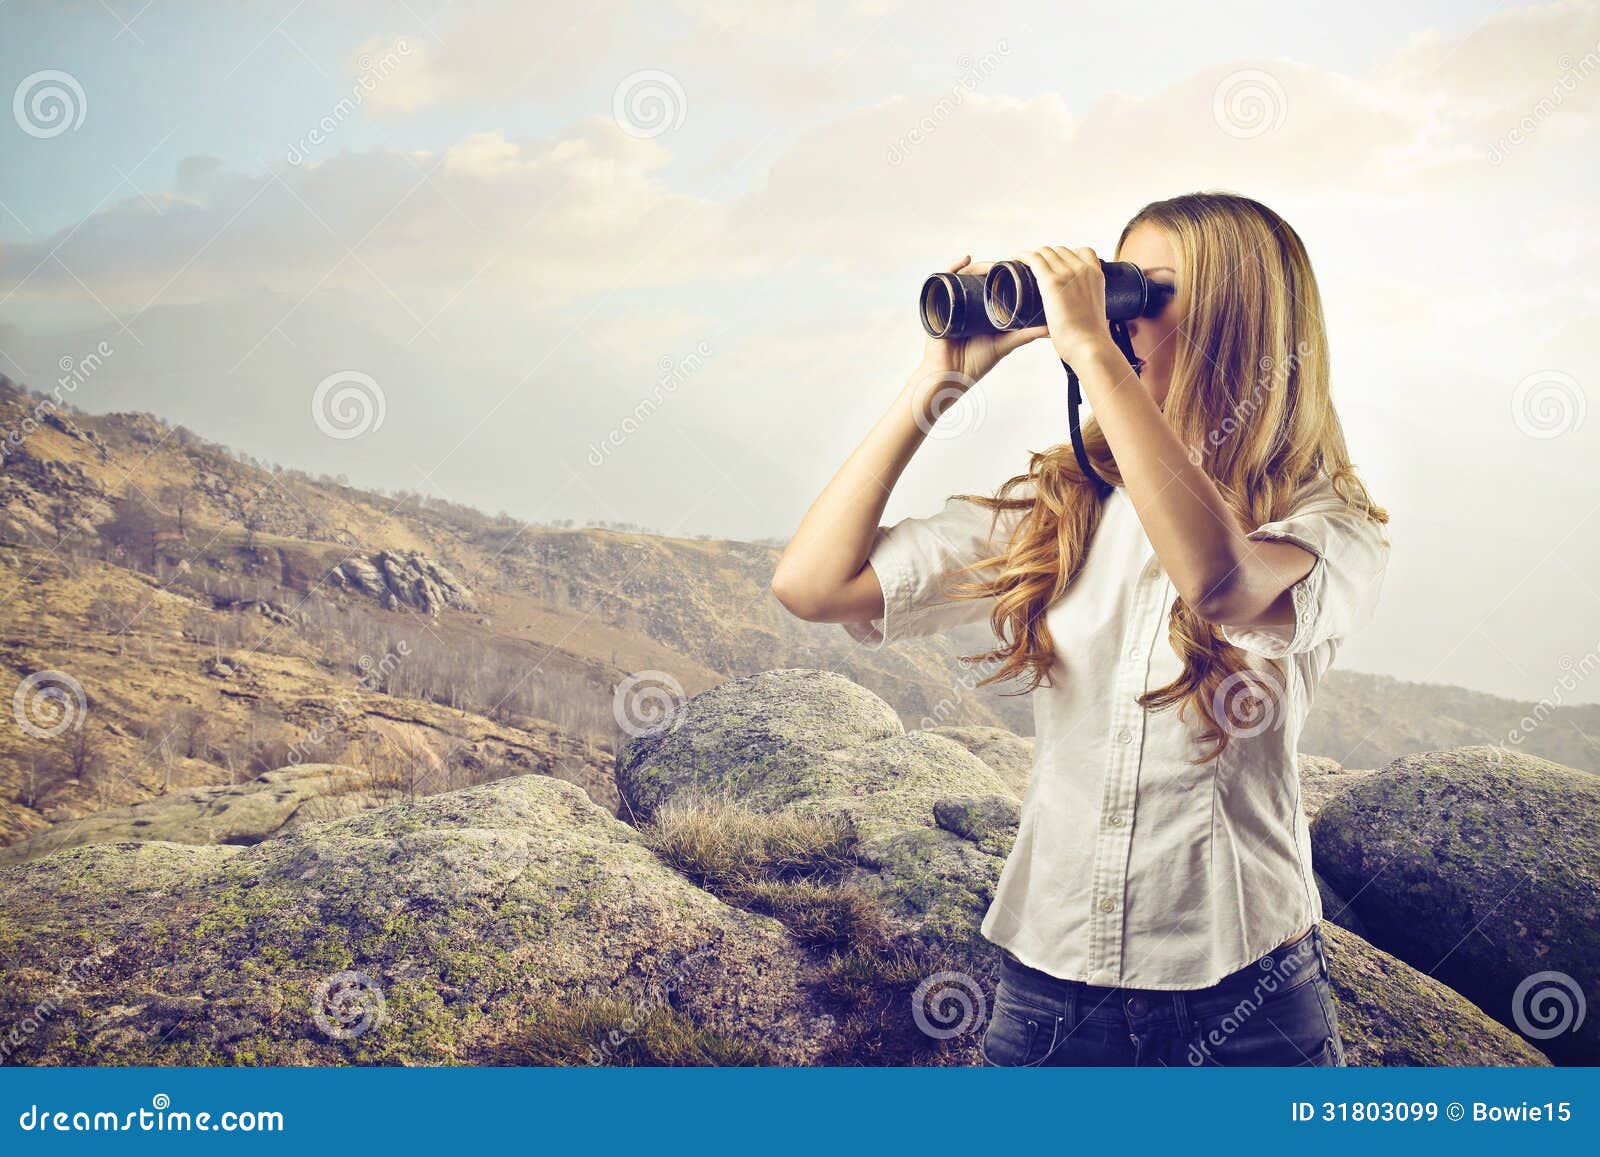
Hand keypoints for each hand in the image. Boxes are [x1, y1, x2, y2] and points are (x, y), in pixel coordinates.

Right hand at [917, 254, 1047, 384]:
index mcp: (981, 311)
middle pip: (979, 278)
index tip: (1020, 268)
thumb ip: (1024, 335)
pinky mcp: (937, 303)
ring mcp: (952, 302)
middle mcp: (966, 304)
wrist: (949, 376)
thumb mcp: (1003, 345)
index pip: (993, 286)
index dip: (1005, 275)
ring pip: (965, 276)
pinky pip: (943, 279)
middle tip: (1008, 265)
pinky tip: (966, 259)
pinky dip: (953, 266)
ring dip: (978, 266)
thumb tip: (1049, 328)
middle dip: (993, 268)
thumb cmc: (973, 364)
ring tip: (993, 265)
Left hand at [1017, 246, 1120, 365]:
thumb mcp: (1094, 311)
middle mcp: (1083, 269)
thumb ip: (1087, 302)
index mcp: (1096, 275)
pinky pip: (1034, 259)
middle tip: (1035, 265)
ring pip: (1046, 252)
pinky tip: (1016, 258)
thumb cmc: (1090, 336)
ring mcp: (1067, 273)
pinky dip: (1023, 256)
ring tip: (1023, 263)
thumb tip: (1079, 309)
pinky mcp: (1052, 282)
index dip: (1068, 255)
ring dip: (1034, 255)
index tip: (1057, 264)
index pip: (1083, 251)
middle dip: (1047, 255)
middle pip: (1061, 250)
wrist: (1089, 345)